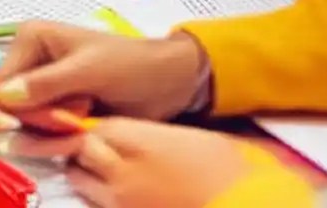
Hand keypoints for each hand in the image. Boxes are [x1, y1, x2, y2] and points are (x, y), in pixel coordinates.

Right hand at [0, 22, 208, 122]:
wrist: (169, 83)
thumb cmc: (132, 65)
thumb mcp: (89, 70)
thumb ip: (47, 83)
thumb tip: (6, 96)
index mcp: (30, 39)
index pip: (0, 84)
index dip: (16, 107)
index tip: (46, 119)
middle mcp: (30, 60)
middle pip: (11, 105)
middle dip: (42, 116)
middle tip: (78, 113)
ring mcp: (42, 85)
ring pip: (26, 121)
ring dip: (54, 126)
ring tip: (86, 114)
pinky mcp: (56, 106)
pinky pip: (43, 128)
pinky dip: (61, 133)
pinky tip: (84, 123)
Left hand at [67, 119, 283, 207]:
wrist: (247, 205)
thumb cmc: (232, 174)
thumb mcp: (196, 137)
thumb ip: (153, 133)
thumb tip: (134, 134)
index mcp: (136, 140)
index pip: (93, 128)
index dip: (100, 130)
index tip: (110, 134)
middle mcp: (120, 169)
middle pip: (80, 153)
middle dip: (88, 151)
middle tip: (106, 154)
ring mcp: (120, 201)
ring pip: (79, 182)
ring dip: (89, 176)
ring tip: (112, 176)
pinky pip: (96, 207)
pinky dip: (99, 201)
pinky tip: (125, 198)